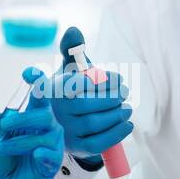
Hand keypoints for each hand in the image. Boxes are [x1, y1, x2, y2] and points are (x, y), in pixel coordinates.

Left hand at [0, 67, 64, 178]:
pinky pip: (48, 153)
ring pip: (41, 135)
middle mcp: (47, 125)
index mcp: (34, 116)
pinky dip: (38, 154)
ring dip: (16, 142)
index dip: (38, 81)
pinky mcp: (54, 160)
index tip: (29, 74)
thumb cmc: (5, 160)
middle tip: (3, 126)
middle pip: (43, 113)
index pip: (40, 94)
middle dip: (22, 118)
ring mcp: (53, 142)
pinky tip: (32, 157)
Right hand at [50, 26, 132, 165]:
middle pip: (86, 104)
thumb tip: (73, 30)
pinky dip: (116, 134)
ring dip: (116, 114)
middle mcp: (55, 111)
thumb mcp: (71, 67)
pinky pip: (98, 144)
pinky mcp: (76, 148)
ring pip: (93, 124)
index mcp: (52, 88)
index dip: (100, 80)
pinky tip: (127, 124)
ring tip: (126, 108)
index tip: (116, 77)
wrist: (64, 119)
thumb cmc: (71, 87)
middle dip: (112, 97)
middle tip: (125, 92)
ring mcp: (64, 132)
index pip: (76, 84)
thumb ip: (72, 48)